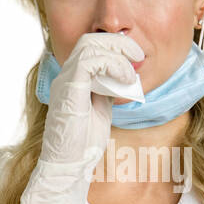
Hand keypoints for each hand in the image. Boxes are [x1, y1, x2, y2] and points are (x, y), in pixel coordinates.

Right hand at [11, 32, 144, 203]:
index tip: (136, 56)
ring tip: (132, 70)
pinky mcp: (69, 90)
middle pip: (90, 39)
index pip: (91, 45)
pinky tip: (126, 81)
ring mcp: (65, 81)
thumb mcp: (101, 108)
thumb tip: (125, 76)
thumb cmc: (83, 143)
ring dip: (117, 54)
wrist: (70, 165)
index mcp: (73, 79)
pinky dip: (113, 66)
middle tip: (138, 55)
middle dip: (118, 43)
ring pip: (89, 45)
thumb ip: (108, 90)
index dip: (115, 45)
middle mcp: (65, 76)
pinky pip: (90, 63)